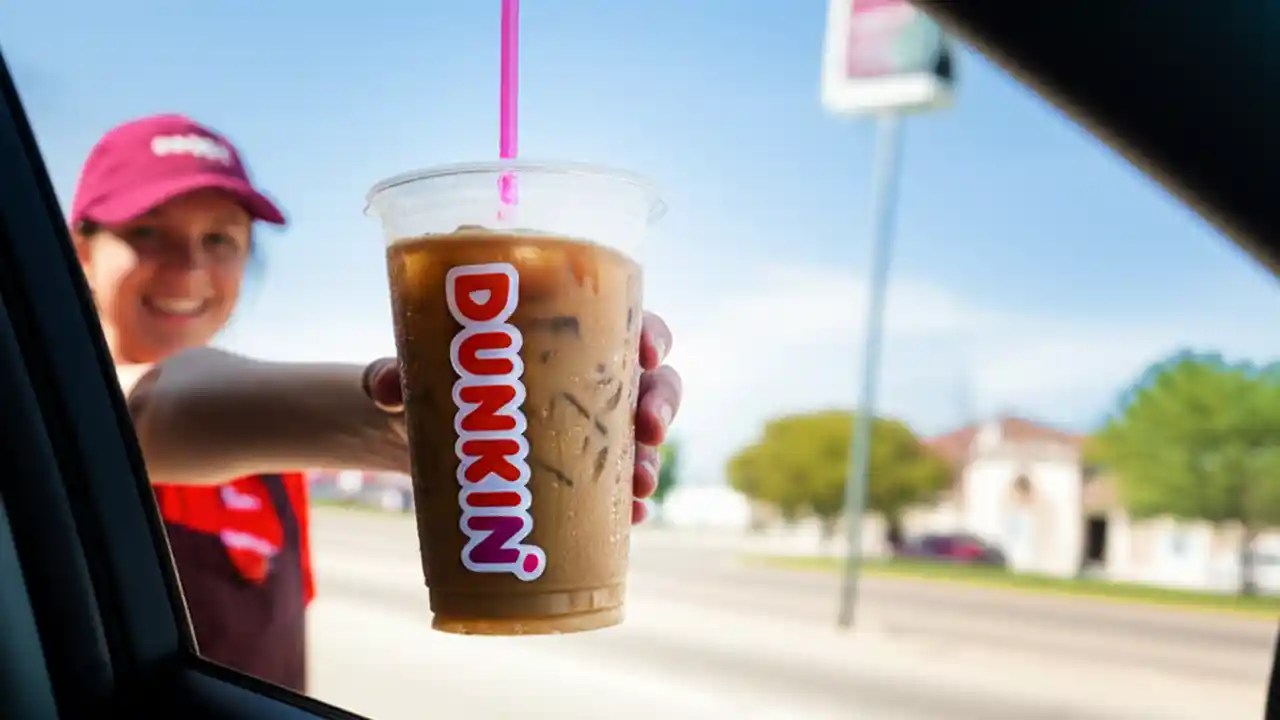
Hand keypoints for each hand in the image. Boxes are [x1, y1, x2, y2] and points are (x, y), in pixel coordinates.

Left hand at [362, 311, 682, 524]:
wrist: (414, 436)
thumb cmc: (424, 380)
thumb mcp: (412, 371)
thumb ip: (397, 372)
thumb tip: (388, 385)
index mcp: (564, 330)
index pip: (627, 320)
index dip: (650, 335)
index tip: (647, 354)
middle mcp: (589, 374)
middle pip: (650, 380)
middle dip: (660, 404)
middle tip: (648, 428)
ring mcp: (590, 425)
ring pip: (642, 434)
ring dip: (649, 458)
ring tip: (639, 487)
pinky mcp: (579, 471)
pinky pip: (617, 484)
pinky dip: (628, 502)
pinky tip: (633, 516)